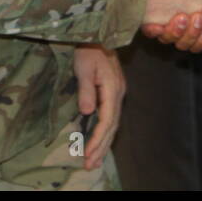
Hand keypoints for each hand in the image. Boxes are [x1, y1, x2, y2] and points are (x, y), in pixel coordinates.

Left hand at [74, 44, 123, 170]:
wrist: (99, 34)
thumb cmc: (88, 49)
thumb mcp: (83, 67)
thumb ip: (86, 90)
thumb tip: (88, 112)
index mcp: (112, 88)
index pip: (107, 120)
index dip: (98, 139)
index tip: (88, 154)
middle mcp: (118, 93)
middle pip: (112, 126)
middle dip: (101, 147)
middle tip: (89, 166)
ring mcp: (117, 93)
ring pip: (113, 124)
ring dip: (104, 143)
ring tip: (94, 161)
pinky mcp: (113, 93)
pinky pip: (110, 118)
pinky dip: (105, 133)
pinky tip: (100, 142)